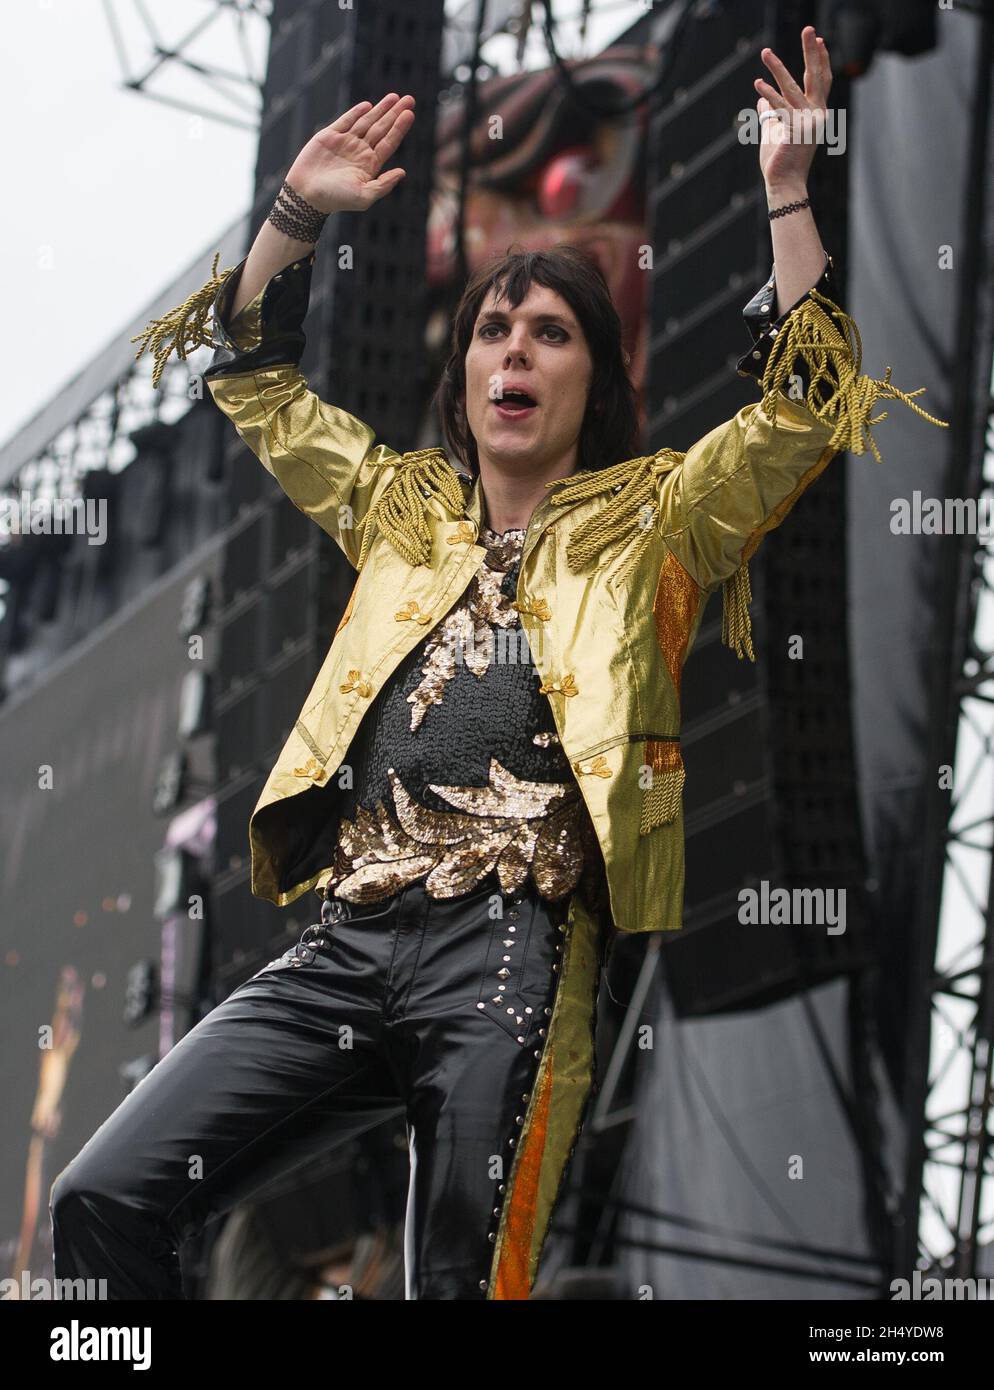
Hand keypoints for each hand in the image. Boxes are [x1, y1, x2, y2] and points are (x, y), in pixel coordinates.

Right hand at [285, 93, 415, 213]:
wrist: (307, 194)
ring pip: (366, 121)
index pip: (389, 142)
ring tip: (394, 97)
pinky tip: (368, 105)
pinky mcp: (329, 136)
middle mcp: (360, 152)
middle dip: (395, 113)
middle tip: (410, 99)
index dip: (400, 128)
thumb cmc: (336, 199)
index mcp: (369, 165)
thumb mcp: (364, 197)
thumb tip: (403, 172)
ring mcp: (345, 142)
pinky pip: (346, 120)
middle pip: (381, 128)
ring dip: (380, 109)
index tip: (410, 114)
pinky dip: (356, 112)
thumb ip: (383, 185)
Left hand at [753, 26, 832, 193]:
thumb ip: (770, 113)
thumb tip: (761, 99)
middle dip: (811, 51)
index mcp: (817, 113)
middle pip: (816, 75)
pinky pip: (780, 107)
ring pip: (792, 87)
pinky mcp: (795, 129)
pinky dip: (768, 95)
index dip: (822, 60)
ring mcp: (808, 121)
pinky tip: (758, 84)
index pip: (823, 81)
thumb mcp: (774, 131)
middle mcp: (817, 114)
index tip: (820, 40)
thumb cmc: (780, 161)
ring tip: (765, 52)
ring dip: (778, 68)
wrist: (785, 184)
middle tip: (809, 28)